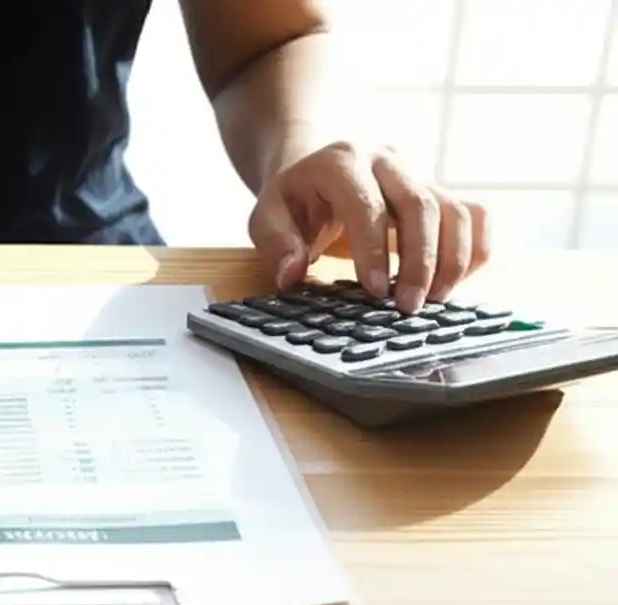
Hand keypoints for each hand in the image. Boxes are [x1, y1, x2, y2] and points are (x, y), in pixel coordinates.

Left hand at [248, 141, 488, 312]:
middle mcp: (386, 161)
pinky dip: (475, 248)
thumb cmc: (293, 198)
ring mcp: (417, 174)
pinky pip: (474, 214)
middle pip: (420, 204)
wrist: (314, 167)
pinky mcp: (438, 192)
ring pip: (454, 209)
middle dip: (420, 261)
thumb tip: (291, 275)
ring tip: (435, 300)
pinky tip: (457, 281)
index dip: (375, 249)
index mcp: (341, 161)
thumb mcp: (267, 215)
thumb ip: (275, 243)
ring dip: (452, 259)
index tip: (375, 291)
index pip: (367, 204)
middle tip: (408, 306)